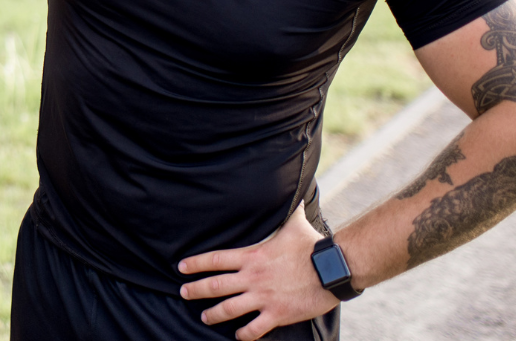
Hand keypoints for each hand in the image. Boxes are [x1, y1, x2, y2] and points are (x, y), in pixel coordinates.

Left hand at [177, 204, 337, 340]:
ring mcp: (264, 297)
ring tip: (204, 317)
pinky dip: (244, 334)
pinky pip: (255, 328)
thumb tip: (288, 189)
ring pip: (229, 309)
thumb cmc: (313, 245)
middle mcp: (253, 277)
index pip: (215, 260)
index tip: (181, 267)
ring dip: (214, 314)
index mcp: (252, 257)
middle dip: (196, 290)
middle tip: (183, 293)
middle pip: (215, 286)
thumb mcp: (294, 223)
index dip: (196, 264)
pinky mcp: (278, 314)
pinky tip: (239, 336)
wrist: (333, 269)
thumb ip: (284, 210)